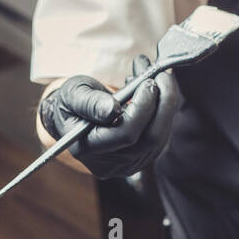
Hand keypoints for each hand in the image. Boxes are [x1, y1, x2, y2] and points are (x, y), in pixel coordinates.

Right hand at [39, 55, 180, 179]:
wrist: (75, 118)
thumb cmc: (72, 103)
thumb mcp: (73, 94)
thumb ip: (89, 101)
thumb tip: (112, 108)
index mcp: (88, 148)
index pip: (126, 134)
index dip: (142, 107)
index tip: (148, 82)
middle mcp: (112, 163)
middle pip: (151, 138)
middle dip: (163, 103)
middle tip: (162, 75)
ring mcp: (131, 163)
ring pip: (162, 135)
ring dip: (167, 102)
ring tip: (158, 76)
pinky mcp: (145, 157)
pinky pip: (164, 134)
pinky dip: (164, 109)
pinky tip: (154, 91)